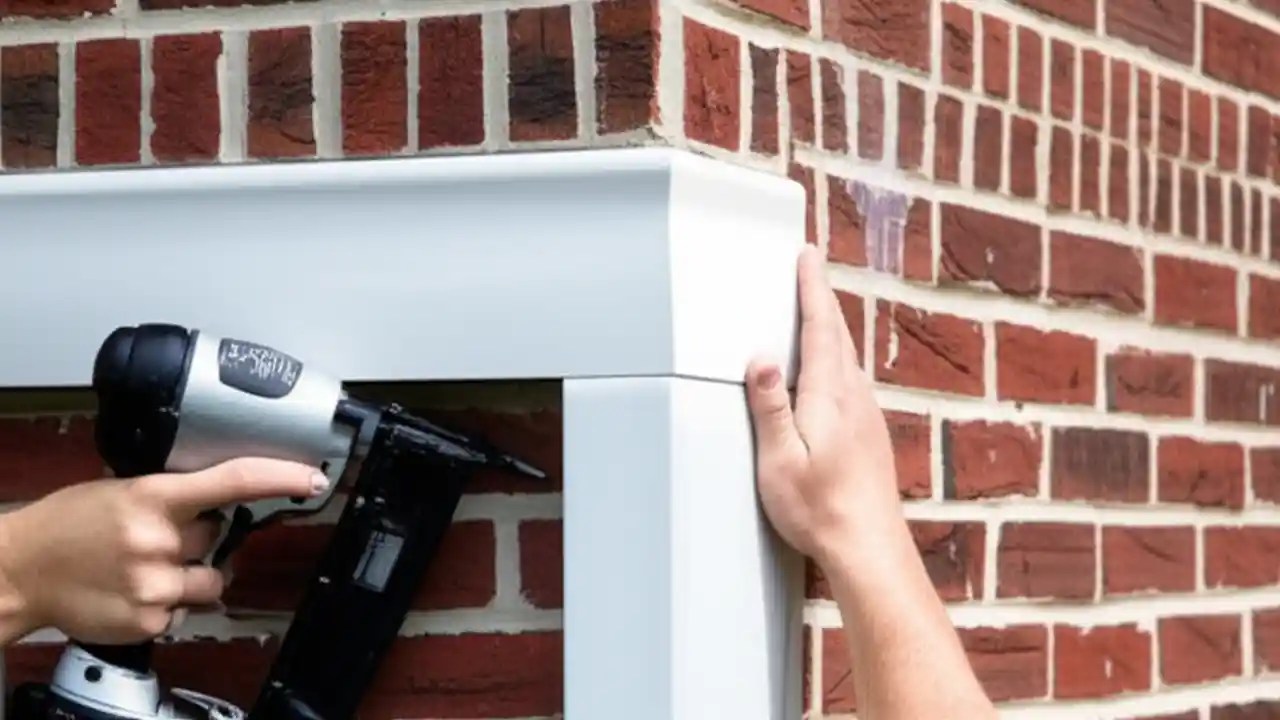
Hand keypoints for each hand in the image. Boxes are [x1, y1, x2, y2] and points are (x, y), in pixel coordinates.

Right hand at [0, 457, 325, 643]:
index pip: (233, 480)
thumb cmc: (68, 526)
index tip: (311, 477)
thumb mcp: (122, 491)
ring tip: (143, 567)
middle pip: (218, 536)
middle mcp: (160, 540)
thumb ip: (171, 495)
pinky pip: (186, 609)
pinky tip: (132, 591)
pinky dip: (167, 603)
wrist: (19, 571)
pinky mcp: (151, 619)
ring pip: (210, 578)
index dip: (280, 476)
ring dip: (188, 574)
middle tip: (157, 537)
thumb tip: (219, 496)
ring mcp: (156, 583)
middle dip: (197, 537)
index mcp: (154, 497)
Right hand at [744, 245, 903, 566]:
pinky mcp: (870, 436)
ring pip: (848, 357)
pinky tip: (831, 373)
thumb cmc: (820, 510)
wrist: (869, 549)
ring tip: (816, 311)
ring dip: (831, 328)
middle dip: (822, 299)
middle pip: (839, 334)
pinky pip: (852, 381)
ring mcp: (868, 416)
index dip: (812, 287)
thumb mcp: (779, 459)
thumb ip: (769, 406)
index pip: (820, 327)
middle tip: (809, 269)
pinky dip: (838, 359)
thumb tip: (760, 356)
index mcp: (830, 395)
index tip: (806, 255)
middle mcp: (855, 398)